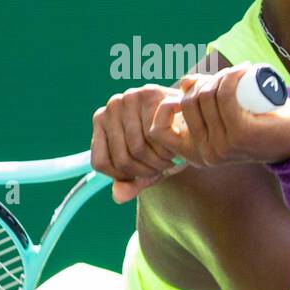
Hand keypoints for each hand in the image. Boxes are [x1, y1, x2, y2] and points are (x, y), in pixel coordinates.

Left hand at [90, 84, 188, 203]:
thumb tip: (118, 196)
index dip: (123, 177)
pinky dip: (167, 148)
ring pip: (137, 148)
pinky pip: (153, 135)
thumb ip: (131, 184)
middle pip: (122, 158)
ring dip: (158, 162)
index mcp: (100, 123)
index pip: (100, 163)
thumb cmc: (163, 145)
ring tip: (169, 160)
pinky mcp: (148, 93)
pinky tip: (176, 147)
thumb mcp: (145, 168)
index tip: (142, 177)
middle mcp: (110, 107)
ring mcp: (127, 98)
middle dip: (146, 172)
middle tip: (163, 170)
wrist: (190, 116)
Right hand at [149, 62, 289, 170]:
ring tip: (240, 73)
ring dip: (222, 75)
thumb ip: (203, 105)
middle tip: (229, 77)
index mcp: (195, 155)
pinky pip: (225, 95)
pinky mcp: (240, 133)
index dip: (165, 106)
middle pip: (188, 102)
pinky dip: (231, 75)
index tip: (187, 91)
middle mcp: (205, 154)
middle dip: (204, 81)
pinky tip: (243, 69)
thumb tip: (183, 84)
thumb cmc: (260, 123)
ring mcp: (222, 145)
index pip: (159, 130)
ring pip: (207, 95)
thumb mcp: (224, 117)